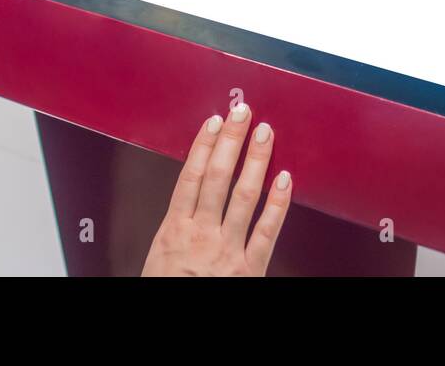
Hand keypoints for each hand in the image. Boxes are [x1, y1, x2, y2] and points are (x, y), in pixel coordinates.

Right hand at [142, 103, 291, 275]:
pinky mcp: (250, 270)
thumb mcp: (159, 260)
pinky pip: (267, 232)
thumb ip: (176, 230)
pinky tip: (285, 179)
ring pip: (243, 196)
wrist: (175, 332)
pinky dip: (277, 204)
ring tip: (265, 132)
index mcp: (173, 231)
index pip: (190, 177)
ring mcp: (227, 251)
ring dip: (255, 160)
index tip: (213, 121)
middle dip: (230, 141)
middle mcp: (200, 235)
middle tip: (242, 111)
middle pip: (216, 177)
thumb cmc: (166, 292)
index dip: (203, 145)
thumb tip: (189, 199)